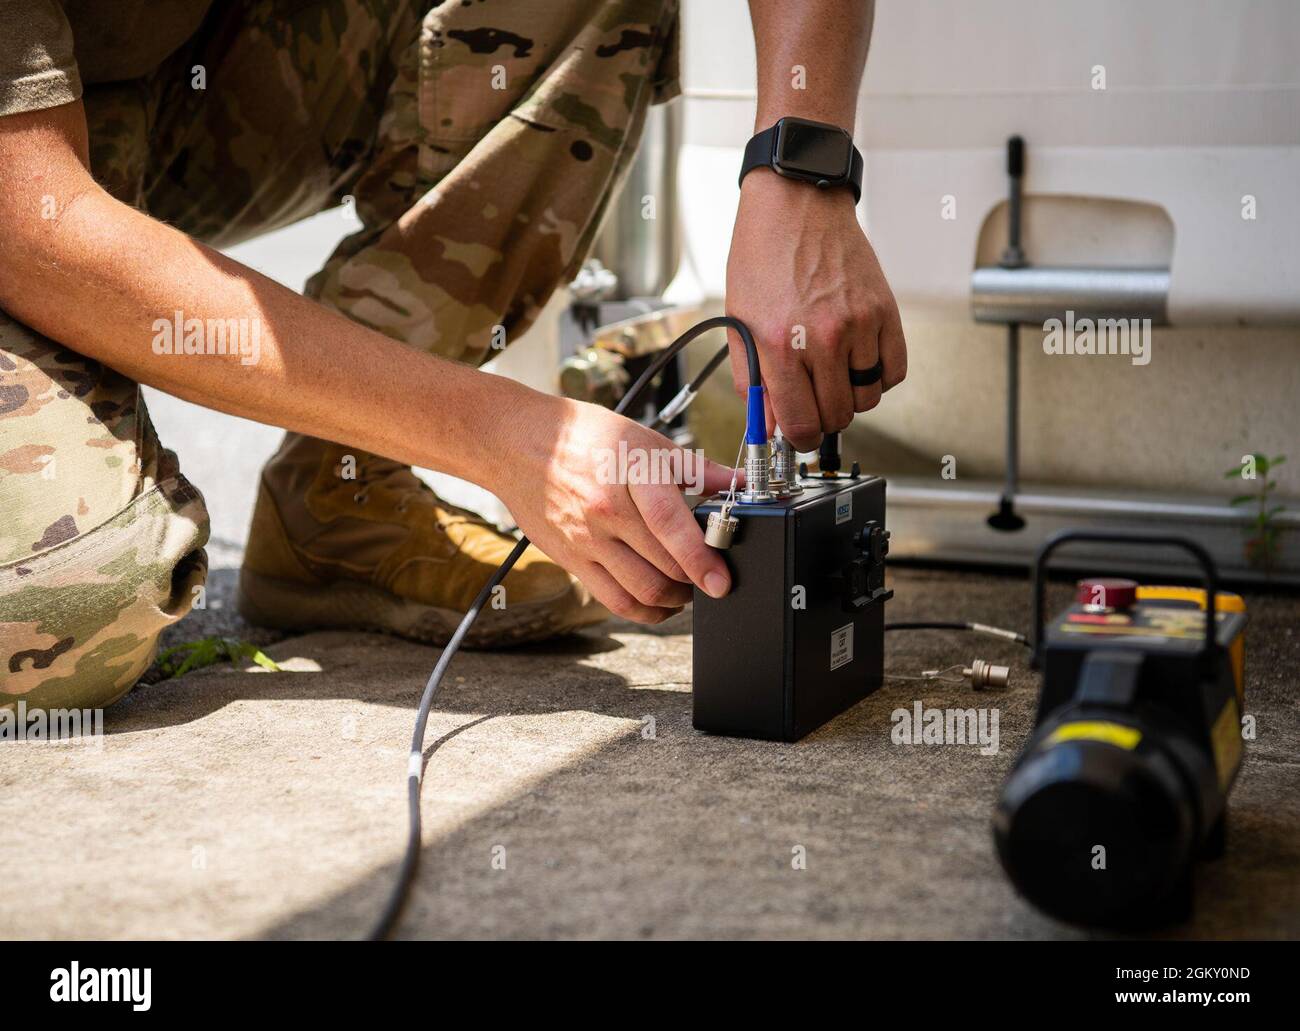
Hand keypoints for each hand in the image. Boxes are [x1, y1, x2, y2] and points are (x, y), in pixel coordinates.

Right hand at [493, 394, 738, 623]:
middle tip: (712, 577)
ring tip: (687, 590)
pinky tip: (658, 602)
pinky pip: (614, 599)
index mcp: (631, 475)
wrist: (517, 444)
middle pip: (662, 566)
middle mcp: (607, 511)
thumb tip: (736, 482)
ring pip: (641, 591)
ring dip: (673, 600)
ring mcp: (587, 539)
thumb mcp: (644, 440)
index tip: (722, 581)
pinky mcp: (571, 559)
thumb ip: (695, 468)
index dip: (701, 558)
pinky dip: (644, 610)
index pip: (670, 525)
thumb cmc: (584, 436)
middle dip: (696, 580)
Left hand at [724, 171, 906, 451]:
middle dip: (823, 418)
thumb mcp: (740, 321)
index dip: (798, 438)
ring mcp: (858, 325)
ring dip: (851, 398)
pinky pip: (894, 372)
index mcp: (778, 343)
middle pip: (837, 416)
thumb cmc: (762, 257)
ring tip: (833, 375)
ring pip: (868, 399)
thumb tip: (768, 425)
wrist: (796, 204)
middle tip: (814, 402)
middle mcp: (821, 337)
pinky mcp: (884, 311)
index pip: (800, 422)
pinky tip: (858, 362)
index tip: (798, 435)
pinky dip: (879, 378)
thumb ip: (753, 379)